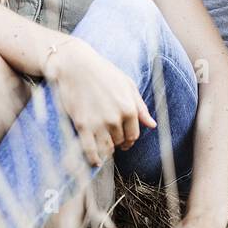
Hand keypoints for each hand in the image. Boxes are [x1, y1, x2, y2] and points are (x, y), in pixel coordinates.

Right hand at [44, 39, 155, 166]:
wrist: (75, 65)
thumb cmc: (103, 72)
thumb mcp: (127, 85)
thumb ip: (140, 107)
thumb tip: (152, 125)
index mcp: (129, 108)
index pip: (133, 134)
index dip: (129, 139)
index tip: (123, 141)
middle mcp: (115, 118)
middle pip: (119, 141)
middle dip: (116, 142)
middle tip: (110, 139)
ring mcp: (98, 123)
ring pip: (106, 148)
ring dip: (106, 152)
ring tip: (103, 152)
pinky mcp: (82, 125)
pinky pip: (90, 150)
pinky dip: (93, 159)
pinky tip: (95, 162)